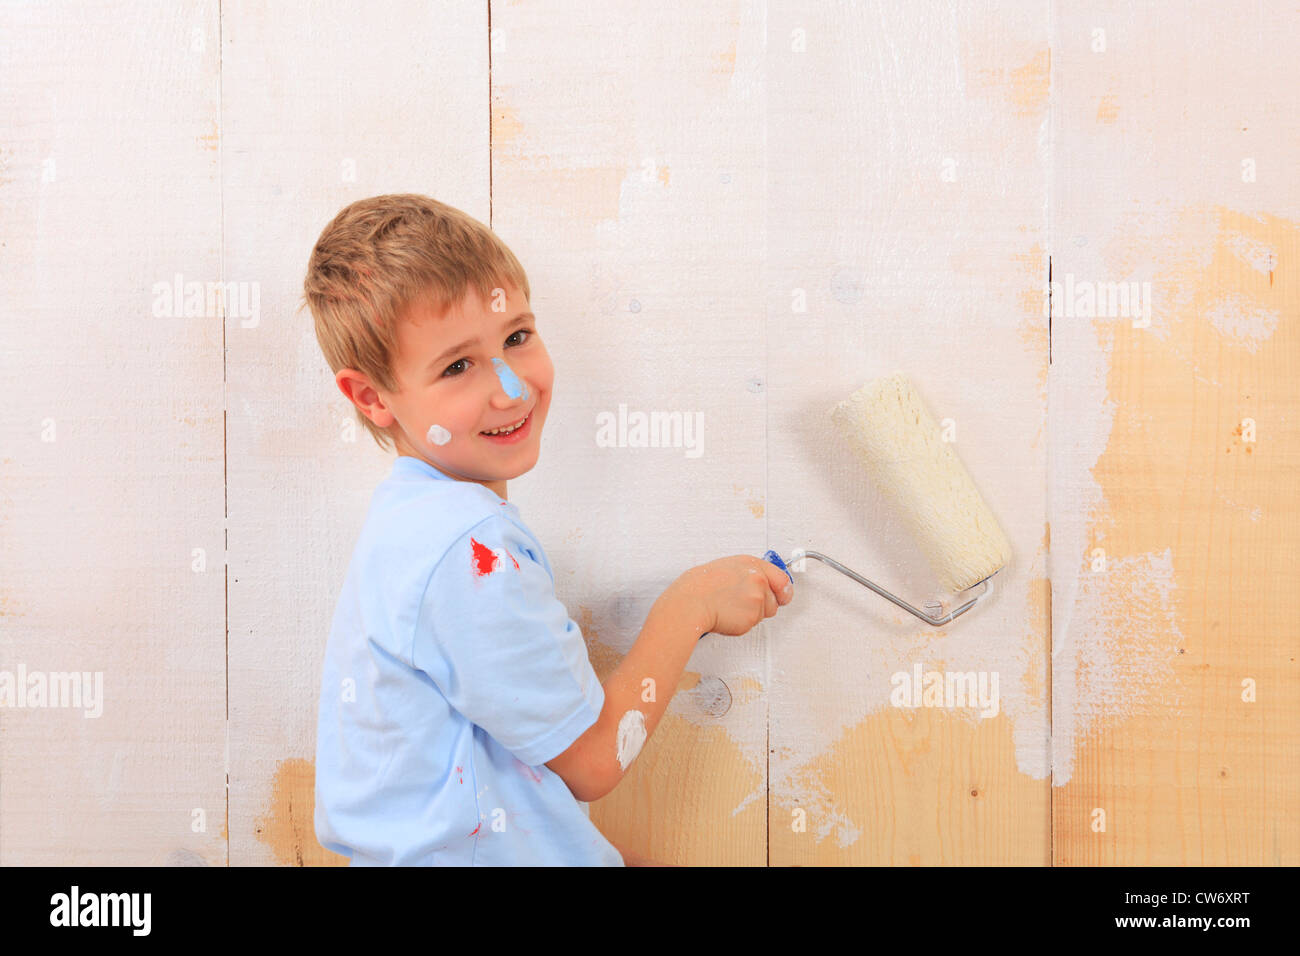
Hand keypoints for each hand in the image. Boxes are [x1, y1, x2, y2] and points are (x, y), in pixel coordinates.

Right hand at [676, 554, 793, 636]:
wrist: (690, 603)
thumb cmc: (699, 586)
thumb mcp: (725, 568)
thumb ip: (746, 574)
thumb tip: (757, 582)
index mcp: (751, 564)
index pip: (782, 578)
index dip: (783, 590)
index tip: (783, 594)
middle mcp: (758, 580)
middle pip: (775, 599)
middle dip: (763, 605)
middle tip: (744, 604)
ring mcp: (757, 599)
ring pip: (764, 614)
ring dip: (751, 614)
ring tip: (730, 607)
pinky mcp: (752, 617)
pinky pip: (752, 624)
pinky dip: (741, 623)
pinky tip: (727, 615)